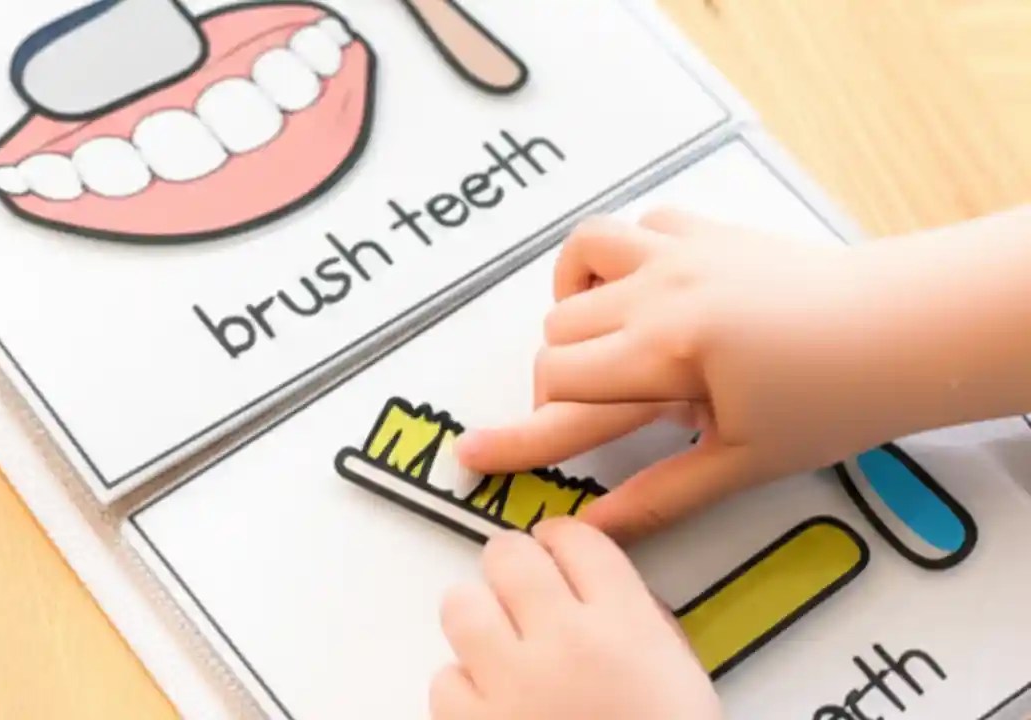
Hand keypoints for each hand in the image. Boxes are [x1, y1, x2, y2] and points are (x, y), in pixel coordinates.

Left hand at [430, 519, 720, 719]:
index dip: (561, 541)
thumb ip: (639, 623)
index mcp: (625, 626)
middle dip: (512, 570)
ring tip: (499, 649)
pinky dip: (462, 691)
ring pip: (460, 606)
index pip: (576, 539)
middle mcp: (564, 641)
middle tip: (521, 594)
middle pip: (508, 555)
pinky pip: (443, 679)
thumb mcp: (680, 679)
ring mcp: (510, 684)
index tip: (555, 552)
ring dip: (478, 622)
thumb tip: (596, 591)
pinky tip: (492, 707)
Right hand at [455, 209, 896, 542]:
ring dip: (575, 315)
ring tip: (612, 348)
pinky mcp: (699, 230)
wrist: (905, 327)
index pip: (566, 398)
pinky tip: (638, 294)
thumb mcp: (745, 461)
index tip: (472, 453)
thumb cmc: (836, 397)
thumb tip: (597, 526)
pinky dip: (612, 260)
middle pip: (556, 339)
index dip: (518, 436)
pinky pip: (626, 229)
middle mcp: (659, 292)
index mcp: (669, 352)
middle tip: (611, 413)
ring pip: (573, 272)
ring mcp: (676, 252)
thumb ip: (661, 493)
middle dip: (565, 386)